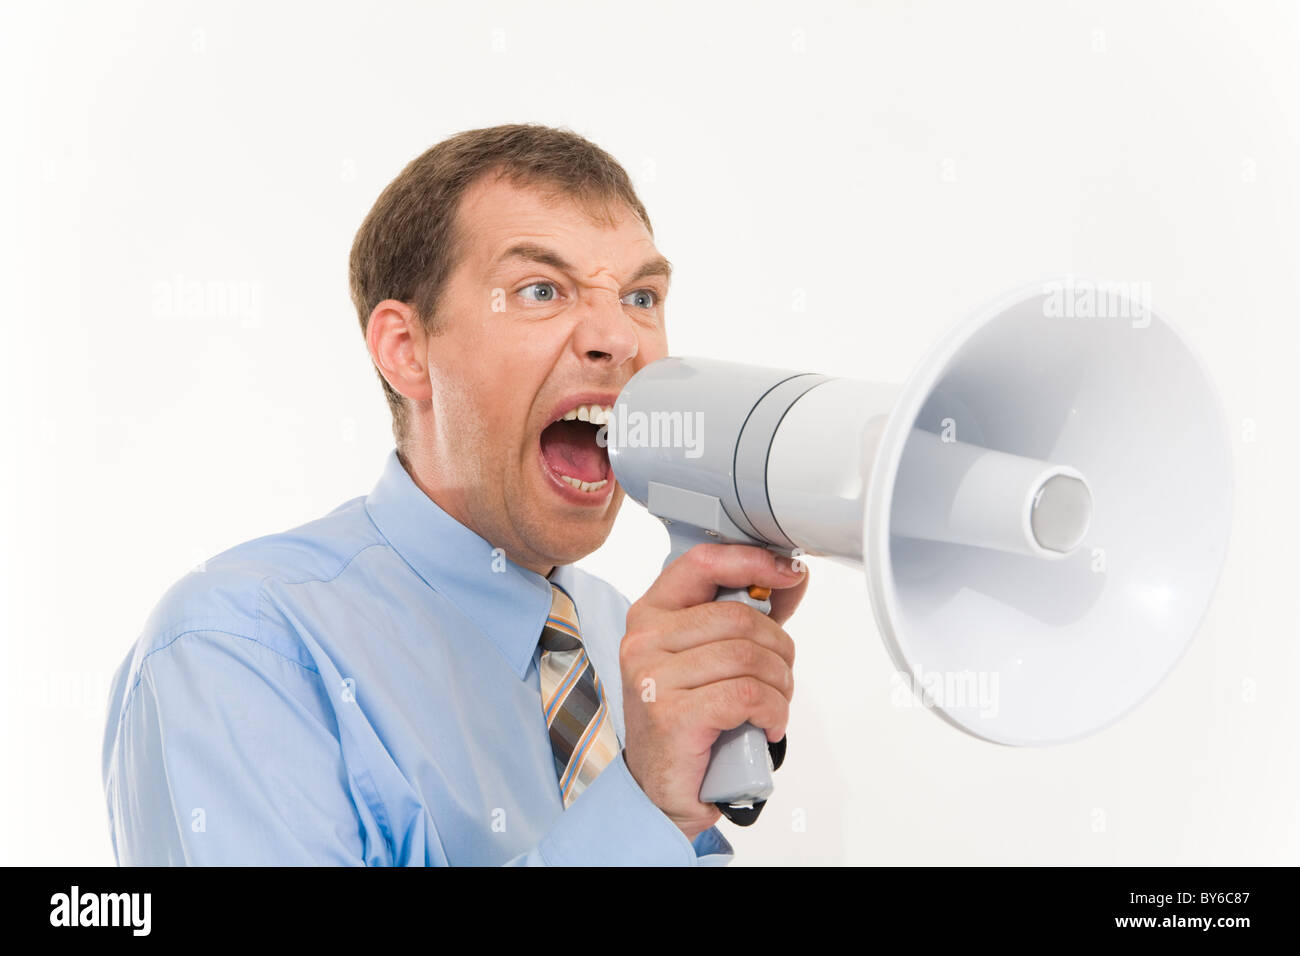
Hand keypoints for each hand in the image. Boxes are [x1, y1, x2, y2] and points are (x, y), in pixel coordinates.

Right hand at [619, 543, 809, 840]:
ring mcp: (652, 676)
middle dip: (779, 647)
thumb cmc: (688, 719)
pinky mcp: (671, 714)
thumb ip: (744, 618)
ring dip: (779, 684)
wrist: (660, 789)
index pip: (702, 562)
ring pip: (748, 657)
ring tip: (774, 704)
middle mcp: (644, 639)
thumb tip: (790, 578)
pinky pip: (746, 696)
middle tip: (782, 675)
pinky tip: (769, 725)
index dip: (753, 561)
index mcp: (650, 614)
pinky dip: (773, 711)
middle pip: (739, 617)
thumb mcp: (710, 658)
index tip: (790, 572)